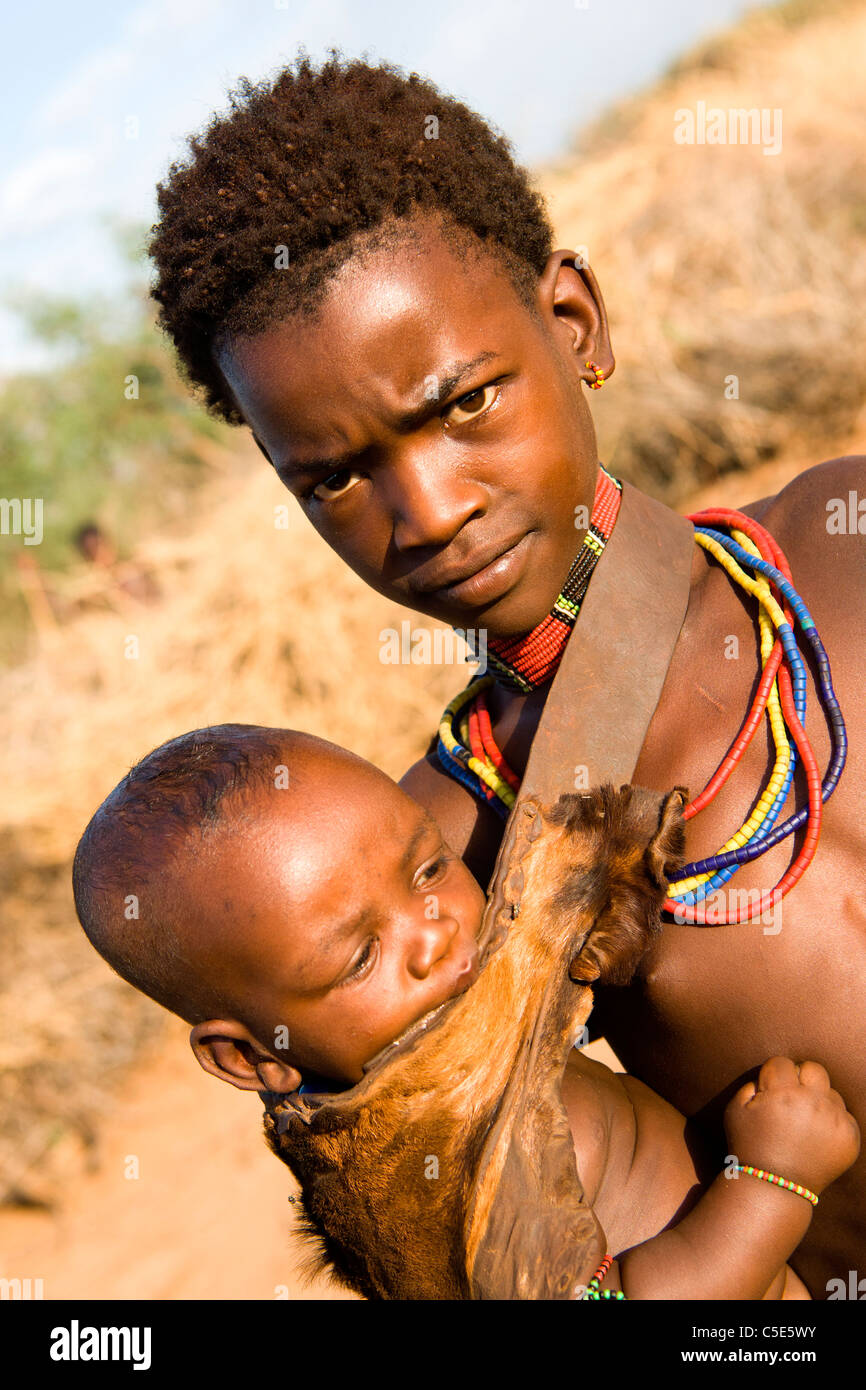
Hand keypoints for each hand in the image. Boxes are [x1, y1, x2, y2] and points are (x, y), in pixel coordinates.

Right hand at [724, 1057, 859, 1195]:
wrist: (775, 1187)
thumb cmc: (750, 1146)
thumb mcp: (735, 1110)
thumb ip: (751, 1084)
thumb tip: (770, 1075)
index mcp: (783, 1093)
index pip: (783, 1063)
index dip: (773, 1075)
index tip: (770, 1090)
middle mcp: (812, 1102)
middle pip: (814, 1069)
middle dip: (801, 1078)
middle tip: (791, 1098)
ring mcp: (834, 1120)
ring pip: (831, 1092)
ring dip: (818, 1101)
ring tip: (803, 1123)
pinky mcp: (850, 1136)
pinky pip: (845, 1115)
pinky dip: (832, 1121)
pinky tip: (817, 1136)